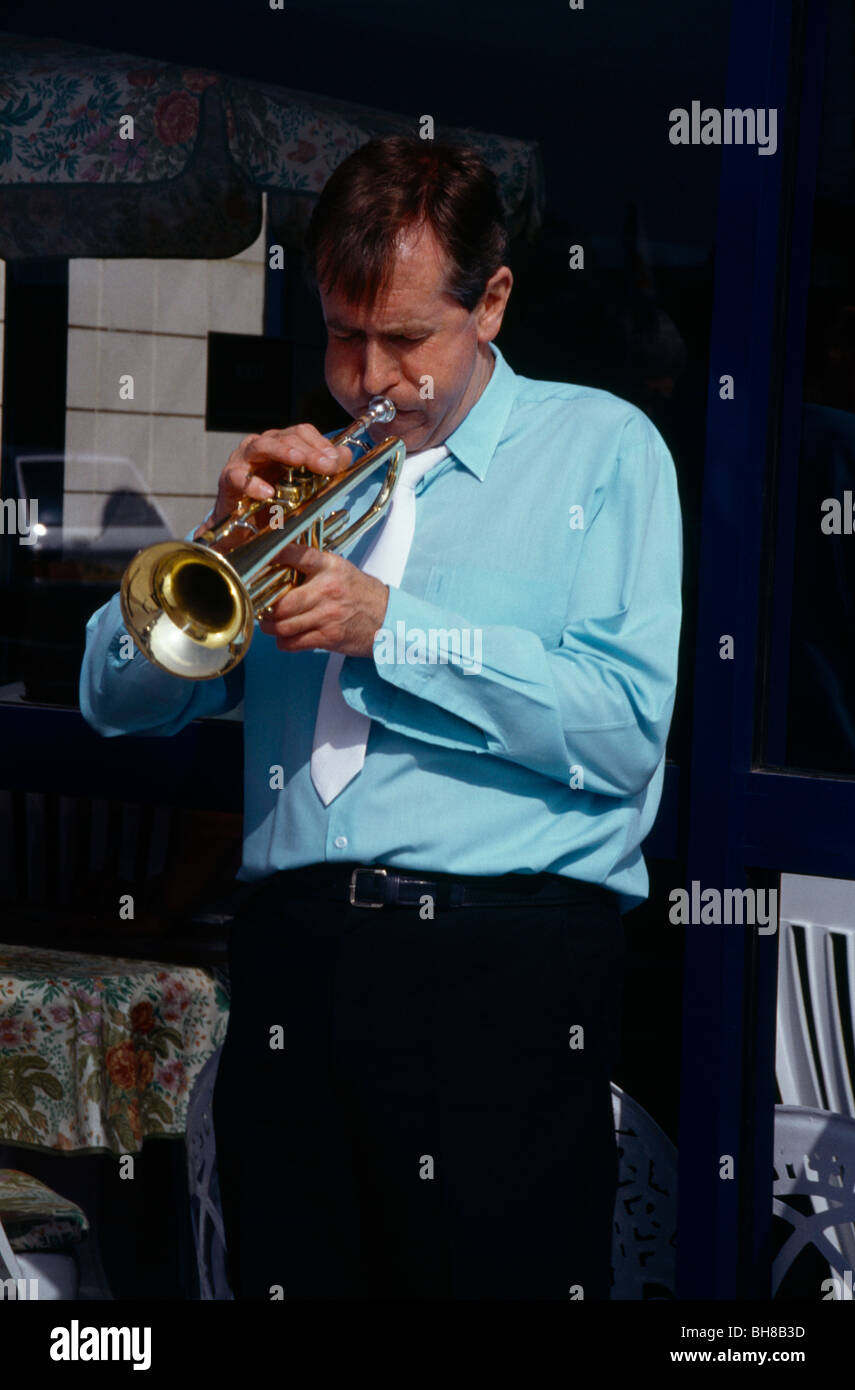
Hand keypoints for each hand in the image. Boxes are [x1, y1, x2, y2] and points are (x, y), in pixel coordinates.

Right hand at [198, 424, 354, 534]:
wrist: (242, 531)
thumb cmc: (273, 506)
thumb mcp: (304, 492)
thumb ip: (324, 473)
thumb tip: (346, 455)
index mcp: (282, 446)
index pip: (302, 432)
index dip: (320, 442)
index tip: (337, 461)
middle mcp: (263, 447)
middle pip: (285, 436)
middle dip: (308, 449)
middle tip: (325, 464)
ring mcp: (243, 460)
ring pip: (261, 445)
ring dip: (282, 451)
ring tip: (298, 461)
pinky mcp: (228, 479)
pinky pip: (238, 476)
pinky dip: (252, 484)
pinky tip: (267, 493)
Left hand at [257, 543, 389, 657]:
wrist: (387, 617)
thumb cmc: (359, 592)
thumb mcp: (340, 568)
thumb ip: (312, 566)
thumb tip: (276, 565)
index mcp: (329, 567)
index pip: (299, 554)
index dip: (277, 554)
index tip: (260, 558)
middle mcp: (327, 589)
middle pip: (282, 603)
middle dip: (266, 609)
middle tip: (263, 608)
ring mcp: (327, 615)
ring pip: (283, 626)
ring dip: (271, 627)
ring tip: (270, 624)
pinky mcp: (328, 637)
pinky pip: (293, 643)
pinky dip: (283, 642)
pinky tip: (286, 637)